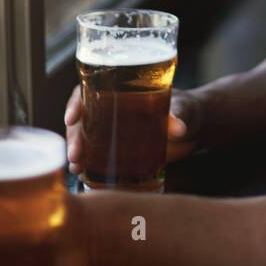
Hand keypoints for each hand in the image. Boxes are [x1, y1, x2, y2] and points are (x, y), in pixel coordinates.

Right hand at [64, 85, 202, 176]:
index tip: (73, 118)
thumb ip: (180, 115)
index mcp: (122, 91)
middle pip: (83, 117)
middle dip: (74, 135)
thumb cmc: (186, 109)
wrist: (192, 128)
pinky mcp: (117, 149)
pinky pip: (95, 153)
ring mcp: (112, 129)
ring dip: (76, 151)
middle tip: (76, 154)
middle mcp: (112, 108)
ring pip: (84, 136)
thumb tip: (179, 129)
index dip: (76, 103)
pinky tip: (82, 174)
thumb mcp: (183, 109)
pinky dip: (86, 163)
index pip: (90, 90)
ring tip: (76, 167)